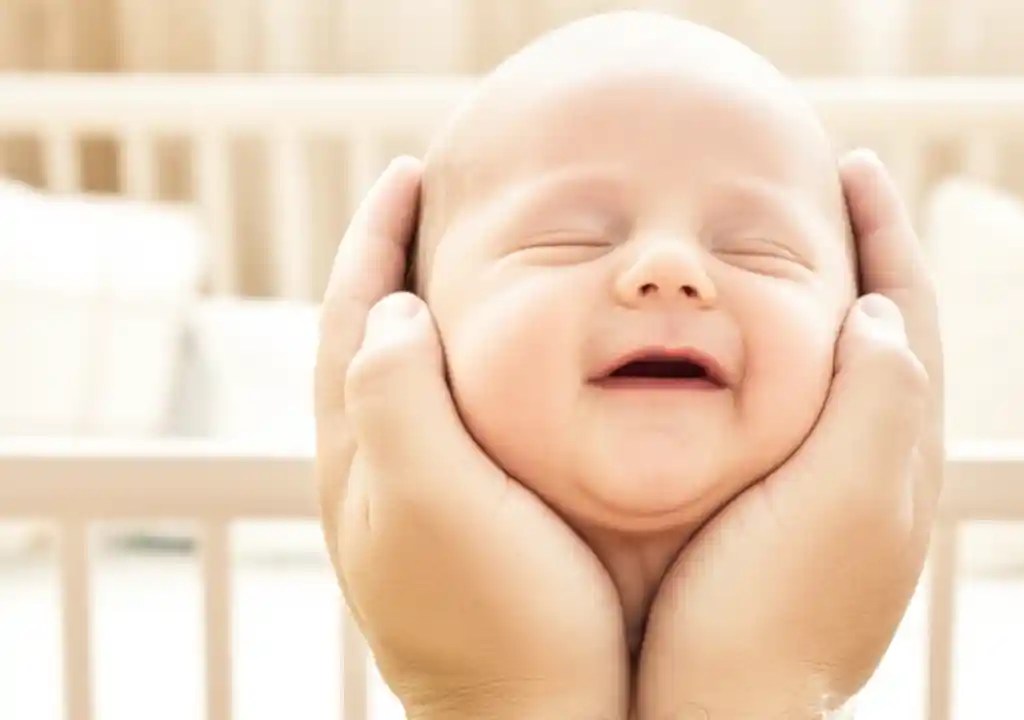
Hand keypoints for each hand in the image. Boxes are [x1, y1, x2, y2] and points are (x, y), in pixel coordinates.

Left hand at [314, 158, 629, 719]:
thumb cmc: (501, 618)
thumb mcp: (432, 496)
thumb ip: (397, 394)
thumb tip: (399, 310)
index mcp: (360, 453)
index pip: (353, 317)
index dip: (377, 239)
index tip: (412, 171)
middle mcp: (378, 476)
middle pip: (373, 342)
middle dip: (399, 264)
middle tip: (441, 205)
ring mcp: (421, 508)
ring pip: (418, 383)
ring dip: (439, 314)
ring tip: (479, 266)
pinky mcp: (471, 533)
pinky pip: (462, 422)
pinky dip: (480, 371)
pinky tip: (525, 376)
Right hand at [636, 150, 944, 718]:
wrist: (719, 717)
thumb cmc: (768, 613)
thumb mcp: (841, 497)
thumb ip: (878, 398)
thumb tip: (884, 313)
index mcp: (898, 455)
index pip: (910, 318)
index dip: (888, 236)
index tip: (854, 166)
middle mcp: (881, 476)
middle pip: (889, 342)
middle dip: (868, 263)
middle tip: (828, 201)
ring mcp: (836, 504)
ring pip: (843, 381)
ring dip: (825, 309)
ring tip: (787, 260)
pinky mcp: (787, 528)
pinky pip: (799, 420)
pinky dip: (785, 367)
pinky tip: (741, 367)